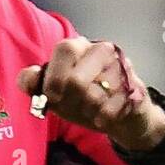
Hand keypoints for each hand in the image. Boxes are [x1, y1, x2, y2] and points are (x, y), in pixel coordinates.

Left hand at [17, 38, 164, 150]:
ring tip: (92, 110)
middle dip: (71, 101)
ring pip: (95, 96)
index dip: (54, 76)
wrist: (125, 115)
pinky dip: (105, 118)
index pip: (64, 49)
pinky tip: (106, 116)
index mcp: (78, 47)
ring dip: (89, 111)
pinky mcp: (137, 87)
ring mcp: (122, 67)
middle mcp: (102, 50)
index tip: (51, 98)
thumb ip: (36, 84)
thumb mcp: (56, 94)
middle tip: (74, 106)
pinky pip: (112, 108)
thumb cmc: (86, 100)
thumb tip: (28, 77)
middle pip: (76, 79)